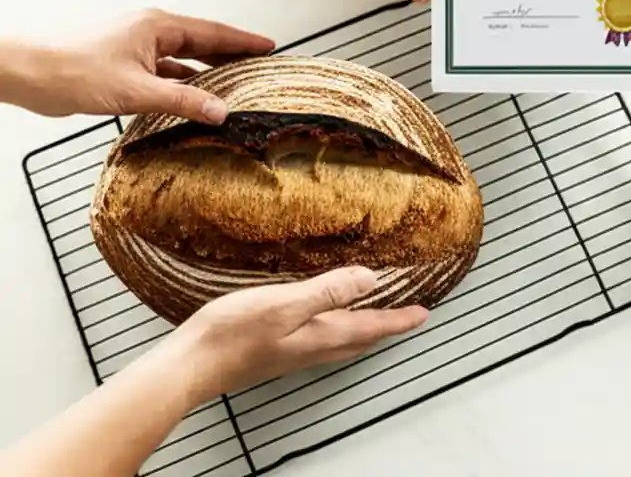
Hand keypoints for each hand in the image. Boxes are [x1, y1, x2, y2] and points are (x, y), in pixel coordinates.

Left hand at [16, 8, 273, 123]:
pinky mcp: (122, 64)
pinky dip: (181, 83)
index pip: (213, 32)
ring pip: (182, 58)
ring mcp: (135, 47)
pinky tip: (191, 97)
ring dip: (206, 70)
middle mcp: (149, 31)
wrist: (26, 72)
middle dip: (230, 54)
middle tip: (257, 66)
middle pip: (201, 41)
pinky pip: (163, 71)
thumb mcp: (136, 90)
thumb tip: (221, 112)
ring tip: (232, 84)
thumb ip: (182, 102)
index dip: (243, 41)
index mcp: (157, 26)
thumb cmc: (72, 70)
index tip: (269, 46)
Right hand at [163, 267, 428, 401]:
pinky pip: (321, 340)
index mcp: (323, 336)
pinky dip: (337, 328)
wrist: (191, 366)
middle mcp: (314, 349)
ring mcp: (295, 354)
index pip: (373, 328)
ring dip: (364, 328)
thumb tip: (371, 279)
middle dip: (387, 326)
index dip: (401, 319)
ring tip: (376, 315)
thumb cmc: (233, 334)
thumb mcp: (285, 304)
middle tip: (407, 315)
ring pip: (343, 341)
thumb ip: (328, 291)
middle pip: (363, 338)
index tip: (424, 313)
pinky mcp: (277, 352)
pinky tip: (325, 319)